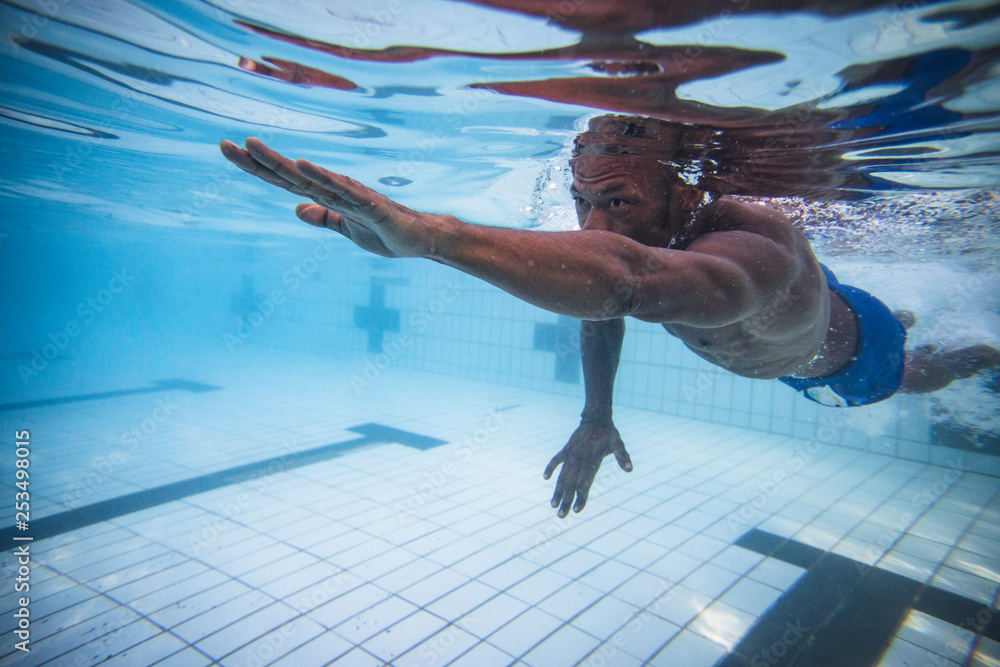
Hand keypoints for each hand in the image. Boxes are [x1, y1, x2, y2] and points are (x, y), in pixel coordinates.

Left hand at [219, 137, 444, 257]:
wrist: (420, 240)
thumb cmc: (385, 231)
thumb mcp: (345, 228)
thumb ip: (322, 217)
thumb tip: (295, 208)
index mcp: (325, 194)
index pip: (283, 178)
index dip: (255, 166)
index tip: (228, 150)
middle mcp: (333, 188)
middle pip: (288, 172)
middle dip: (257, 159)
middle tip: (224, 144)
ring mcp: (351, 194)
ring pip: (309, 176)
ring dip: (281, 162)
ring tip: (253, 146)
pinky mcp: (369, 205)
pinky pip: (342, 190)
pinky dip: (322, 176)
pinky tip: (303, 166)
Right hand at [544, 419, 631, 517]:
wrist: (596, 417)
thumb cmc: (609, 433)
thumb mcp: (619, 444)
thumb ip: (623, 457)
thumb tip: (630, 469)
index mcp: (591, 461)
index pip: (585, 484)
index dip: (581, 498)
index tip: (577, 510)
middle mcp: (579, 460)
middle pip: (571, 485)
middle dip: (566, 501)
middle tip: (561, 516)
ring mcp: (571, 454)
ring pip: (562, 476)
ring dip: (557, 491)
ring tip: (553, 505)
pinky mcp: (566, 449)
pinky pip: (556, 460)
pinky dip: (550, 468)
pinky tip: (545, 478)